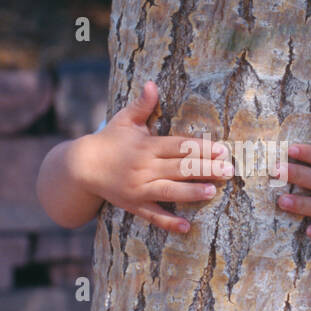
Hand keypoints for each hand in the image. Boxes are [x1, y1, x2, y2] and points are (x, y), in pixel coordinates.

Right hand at [78, 81, 231, 232]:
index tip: (222, 149)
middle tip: (229, 170)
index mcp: (146, 147)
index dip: (201, 148)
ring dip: (191, 192)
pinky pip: (153, 215)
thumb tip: (152, 84)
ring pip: (169, 191)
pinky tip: (186, 227)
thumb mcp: (124, 120)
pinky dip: (168, 222)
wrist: (81, 167)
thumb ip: (142, 104)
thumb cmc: (108, 140)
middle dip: (205, 169)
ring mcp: (138, 189)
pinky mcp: (134, 205)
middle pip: (179, 168)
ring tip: (212, 192)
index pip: (179, 146)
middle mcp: (144, 168)